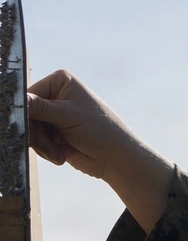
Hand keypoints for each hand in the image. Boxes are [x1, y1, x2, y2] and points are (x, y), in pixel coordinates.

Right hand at [28, 70, 172, 232]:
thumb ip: (40, 108)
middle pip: (28, 115)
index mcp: (60, 82)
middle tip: (49, 148)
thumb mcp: (67, 116)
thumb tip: (17, 99)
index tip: (26, 128)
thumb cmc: (99, 130)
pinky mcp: (55, 134)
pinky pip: (39, 142)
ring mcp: (55, 116)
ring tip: (59, 155)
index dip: (26, 113)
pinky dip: (47, 151)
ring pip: (31, 131)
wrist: (116, 158)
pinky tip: (61, 156)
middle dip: (37, 135)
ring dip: (43, 146)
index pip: (29, 95)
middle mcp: (55, 96)